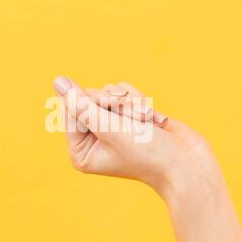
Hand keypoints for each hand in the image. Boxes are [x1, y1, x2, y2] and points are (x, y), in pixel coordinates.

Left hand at [52, 77, 217, 199]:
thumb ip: (82, 104)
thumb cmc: (145, 151)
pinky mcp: (127, 118)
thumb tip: (58, 81)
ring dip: (131, 103)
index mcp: (80, 152)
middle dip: (115, 103)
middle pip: (89, 98)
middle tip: (133, 119)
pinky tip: (153, 119)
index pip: (70, 110)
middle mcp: (91, 141)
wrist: (183, 161)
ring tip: (145, 121)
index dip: (92, 102)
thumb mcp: (110, 127)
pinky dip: (140, 101)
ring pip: (110, 93)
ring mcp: (110, 129)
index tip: (112, 109)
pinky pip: (125, 93)